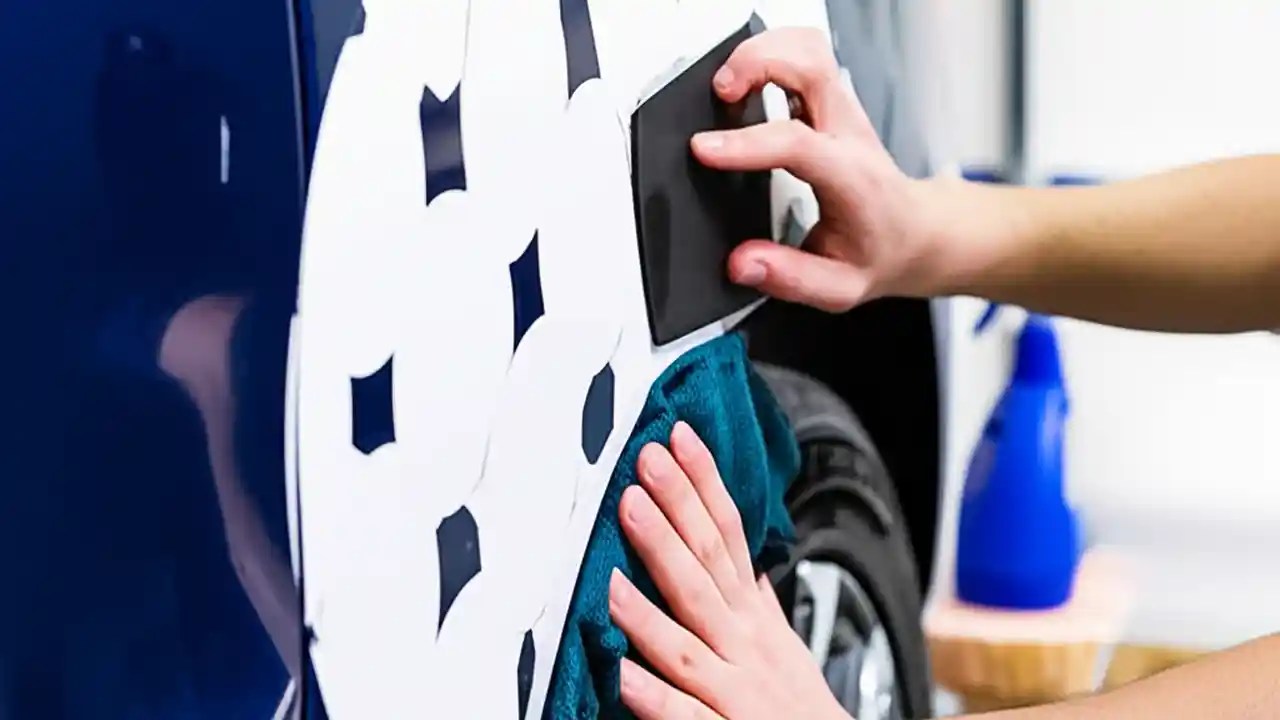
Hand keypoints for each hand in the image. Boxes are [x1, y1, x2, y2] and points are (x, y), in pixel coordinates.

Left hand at [609, 421, 849, 719]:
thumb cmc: (799, 708)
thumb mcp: (783, 641)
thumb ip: (760, 599)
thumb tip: (746, 557)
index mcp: (751, 614)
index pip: (727, 534)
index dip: (703, 484)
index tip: (678, 438)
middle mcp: (743, 642)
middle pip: (704, 570)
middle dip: (673, 518)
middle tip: (641, 471)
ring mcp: (733, 688)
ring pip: (685, 640)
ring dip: (647, 605)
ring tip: (609, 569)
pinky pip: (683, 714)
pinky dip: (655, 696)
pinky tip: (622, 675)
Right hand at [691, 27, 964, 310]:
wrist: (912, 233)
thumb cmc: (877, 253)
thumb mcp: (838, 288)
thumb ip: (790, 277)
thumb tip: (742, 263)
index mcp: (850, 180)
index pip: (797, 144)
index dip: (746, 143)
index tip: (704, 149)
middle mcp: (848, 134)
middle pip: (810, 67)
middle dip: (756, 66)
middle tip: (719, 93)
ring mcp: (842, 111)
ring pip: (808, 49)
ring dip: (762, 53)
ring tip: (727, 82)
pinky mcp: (831, 101)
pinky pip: (804, 54)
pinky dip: (770, 54)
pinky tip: (747, 77)